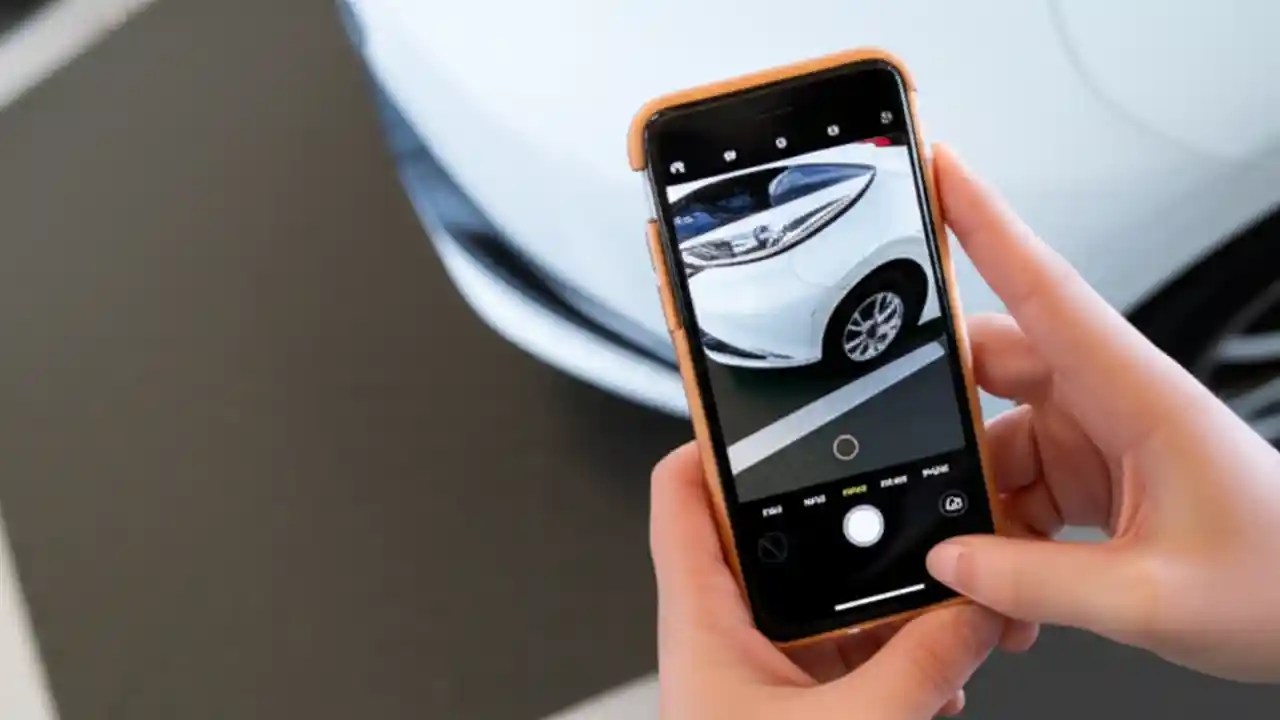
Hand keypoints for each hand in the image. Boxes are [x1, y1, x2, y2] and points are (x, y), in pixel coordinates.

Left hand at [651, 443, 1020, 719]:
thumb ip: (917, 666)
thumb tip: (974, 610)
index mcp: (701, 617)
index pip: (679, 494)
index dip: (713, 438)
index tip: (769, 405)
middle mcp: (729, 633)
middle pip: (778, 535)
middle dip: (847, 525)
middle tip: (904, 503)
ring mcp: (769, 669)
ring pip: (829, 598)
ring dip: (889, 598)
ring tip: (942, 594)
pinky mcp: (805, 703)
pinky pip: (854, 652)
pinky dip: (901, 651)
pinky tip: (941, 665)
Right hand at [926, 144, 1279, 682]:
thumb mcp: (1153, 600)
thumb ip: (1037, 583)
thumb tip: (947, 562)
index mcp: (1137, 394)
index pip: (1044, 289)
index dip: (982, 223)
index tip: (933, 170)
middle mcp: (1110, 401)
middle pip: (994, 369)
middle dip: (935, 415)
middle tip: (896, 460)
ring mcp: (1097, 437)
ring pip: (994, 442)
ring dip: (974, 505)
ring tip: (979, 577)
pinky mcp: (1092, 475)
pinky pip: (1018, 487)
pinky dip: (1000, 535)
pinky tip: (1006, 588)